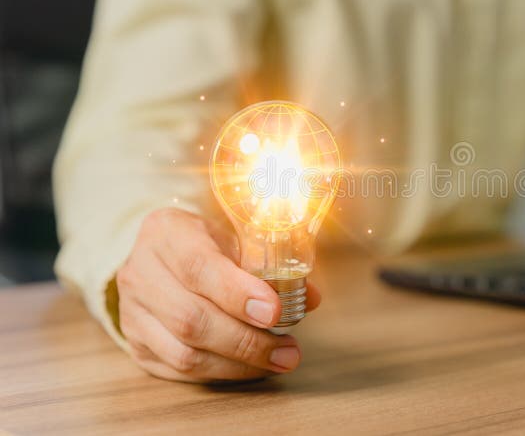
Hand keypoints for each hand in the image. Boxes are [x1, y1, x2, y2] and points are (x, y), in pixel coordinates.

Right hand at [116, 208, 320, 382]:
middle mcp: (140, 273)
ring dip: (238, 363)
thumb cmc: (205, 242)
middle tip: (288, 350)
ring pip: (184, 352)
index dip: (238, 293)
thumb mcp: (233, 236)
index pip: (198, 267)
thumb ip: (270, 264)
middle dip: (246, 340)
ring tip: (278, 360)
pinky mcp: (137, 345)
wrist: (157, 253)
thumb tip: (310, 298)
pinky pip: (179, 370)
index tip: (275, 312)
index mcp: (166, 233)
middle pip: (190, 318)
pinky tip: (251, 367)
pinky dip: (221, 372)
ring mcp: (132, 313)